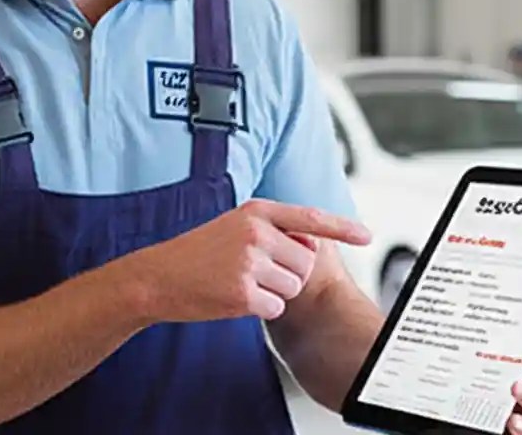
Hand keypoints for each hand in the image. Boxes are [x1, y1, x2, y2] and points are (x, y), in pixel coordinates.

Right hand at [128, 200, 371, 322]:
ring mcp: (249, 262)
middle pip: (305, 263)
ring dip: (274, 294)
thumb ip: (271, 230)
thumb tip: (311, 246)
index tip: (366, 235)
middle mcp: (256, 232)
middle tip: (254, 273)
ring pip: (293, 288)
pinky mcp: (242, 292)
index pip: (309, 218)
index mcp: (255, 211)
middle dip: (288, 275)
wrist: (156, 277)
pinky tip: (234, 299)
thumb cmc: (196, 253)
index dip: (342, 228)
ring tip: (240, 283)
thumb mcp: (233, 226)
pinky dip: (260, 310)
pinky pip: (275, 308)